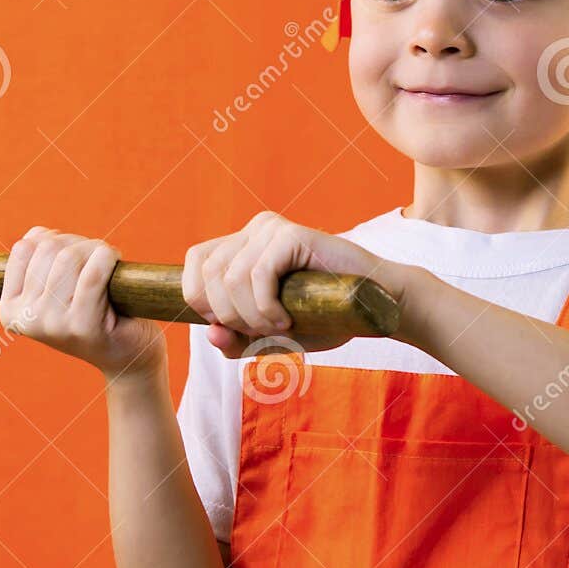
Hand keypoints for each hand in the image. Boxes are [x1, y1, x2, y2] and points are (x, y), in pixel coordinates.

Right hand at [0, 226, 166, 378]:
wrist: (128, 354)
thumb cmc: (95, 313)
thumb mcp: (57, 289)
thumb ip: (40, 261)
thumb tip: (39, 234)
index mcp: (10, 309)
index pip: (23, 248)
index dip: (54, 237)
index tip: (75, 253)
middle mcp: (26, 319)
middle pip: (49, 249)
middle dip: (79, 242)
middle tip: (98, 257)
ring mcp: (53, 324)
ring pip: (69, 257)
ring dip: (95, 248)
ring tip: (107, 261)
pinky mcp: (84, 325)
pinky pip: (92, 275)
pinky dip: (106, 257)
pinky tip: (116, 261)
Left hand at [183, 211, 403, 358]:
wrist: (374, 306)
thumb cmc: (325, 318)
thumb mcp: (271, 338)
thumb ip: (237, 338)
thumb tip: (211, 333)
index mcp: (242, 246)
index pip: (194, 264)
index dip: (201, 302)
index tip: (234, 327)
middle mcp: (253, 230)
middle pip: (208, 275)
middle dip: (230, 316)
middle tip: (264, 331)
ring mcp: (272, 229)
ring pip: (230, 279)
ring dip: (251, 316)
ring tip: (280, 327)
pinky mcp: (292, 235)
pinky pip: (258, 275)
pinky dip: (266, 308)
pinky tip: (288, 319)